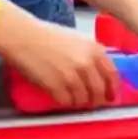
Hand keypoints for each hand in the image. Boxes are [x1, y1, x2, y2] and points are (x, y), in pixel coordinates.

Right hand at [0, 7, 119, 108]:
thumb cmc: (48, 35)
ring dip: (80, 102)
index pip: (112, 75)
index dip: (113, 89)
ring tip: (74, 98)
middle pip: (99, 91)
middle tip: (92, 102)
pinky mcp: (56, 87)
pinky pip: (67, 102)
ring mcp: (72, 76)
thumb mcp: (78, 39)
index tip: (111, 96)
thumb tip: (99, 73)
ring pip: (83, 100)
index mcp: (95, 50)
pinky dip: (66, 102)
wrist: (25, 37)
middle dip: (97, 100)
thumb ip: (91, 55)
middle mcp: (87, 64)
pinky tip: (62, 97)